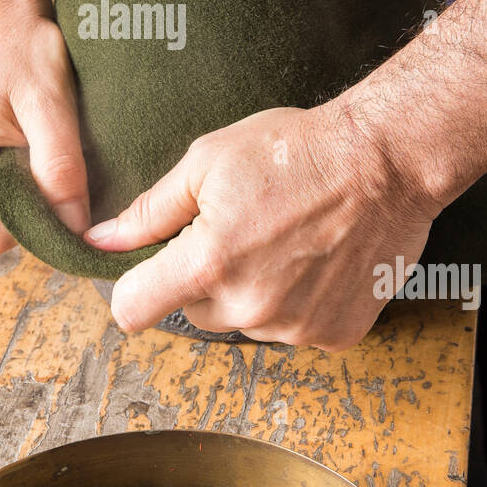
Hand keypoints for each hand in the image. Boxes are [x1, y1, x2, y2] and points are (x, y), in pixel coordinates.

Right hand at [0, 0, 88, 252]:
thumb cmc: (19, 41)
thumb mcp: (50, 101)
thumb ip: (60, 167)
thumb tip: (75, 228)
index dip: (40, 221)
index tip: (66, 189)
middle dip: (30, 200)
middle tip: (47, 149)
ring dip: (19, 185)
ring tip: (29, 136)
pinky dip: (7, 173)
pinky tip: (16, 137)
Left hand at [84, 101, 436, 349]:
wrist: (384, 162)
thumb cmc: (295, 151)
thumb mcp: (208, 162)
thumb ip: (149, 210)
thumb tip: (101, 239)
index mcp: (208, 263)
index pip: (134, 310)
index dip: (133, 289)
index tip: (147, 273)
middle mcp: (249, 306)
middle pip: (194, 311)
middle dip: (203, 278)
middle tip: (239, 231)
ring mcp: (295, 328)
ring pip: (245, 320)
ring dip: (253, 291)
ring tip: (285, 240)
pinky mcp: (334, 335)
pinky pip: (294, 329)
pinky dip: (298, 303)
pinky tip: (315, 260)